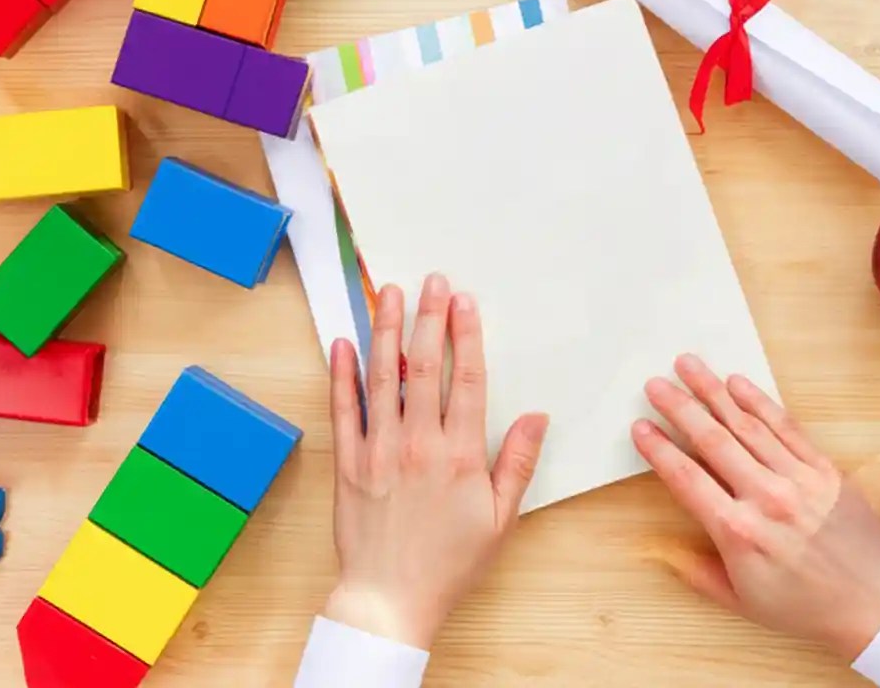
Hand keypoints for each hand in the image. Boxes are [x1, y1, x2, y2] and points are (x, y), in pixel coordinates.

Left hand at [324, 274, 549, 648]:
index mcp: (460, 455)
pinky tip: (344, 343)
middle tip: (433, 281)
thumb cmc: (450, 563)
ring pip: (382, 378)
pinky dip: (341, 374)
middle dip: (430, 318)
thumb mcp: (500, 520)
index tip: (465, 302)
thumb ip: (517, 463)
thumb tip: (537, 416)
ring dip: (387, 331)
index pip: (466, 379)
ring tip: (391, 294)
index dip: (466, 335)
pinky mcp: (349, 463)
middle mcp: (418, 443)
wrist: (390, 599)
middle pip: (424, 366)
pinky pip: (343, 409)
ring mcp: (379, 450)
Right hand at [633, 355, 879, 658]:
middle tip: (656, 385)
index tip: (640, 427)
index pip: (687, 479)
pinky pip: (786, 427)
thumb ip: (698, 572)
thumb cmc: (806, 606)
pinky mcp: (824, 469)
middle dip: (680, 407)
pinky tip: (738, 384)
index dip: (660, 450)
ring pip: (747, 425)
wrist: (874, 601)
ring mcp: (798, 479)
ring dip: (714, 391)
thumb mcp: (742, 602)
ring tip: (689, 366)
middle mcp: (766, 499)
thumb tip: (661, 551)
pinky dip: (760, 402)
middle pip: (713, 441)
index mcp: (738, 532)